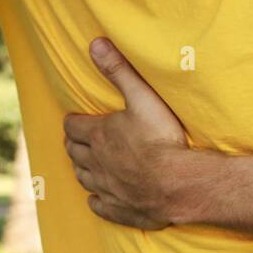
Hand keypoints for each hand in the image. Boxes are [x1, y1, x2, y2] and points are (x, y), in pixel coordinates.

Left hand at [63, 38, 191, 229]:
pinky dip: (96, 200)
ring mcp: (107, 188)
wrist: (178, 184)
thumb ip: (119, 70)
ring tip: (86, 165)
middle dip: (74, 145)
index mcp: (99, 135)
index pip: (74, 127)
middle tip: (79, 141)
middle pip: (75, 153)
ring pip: (83, 178)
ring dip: (82, 169)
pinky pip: (99, 205)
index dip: (73, 123)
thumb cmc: (161, 139)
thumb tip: (95, 44)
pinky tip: (98, 198)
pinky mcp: (119, 208)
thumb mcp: (142, 98)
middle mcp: (97, 162)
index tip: (75, 120)